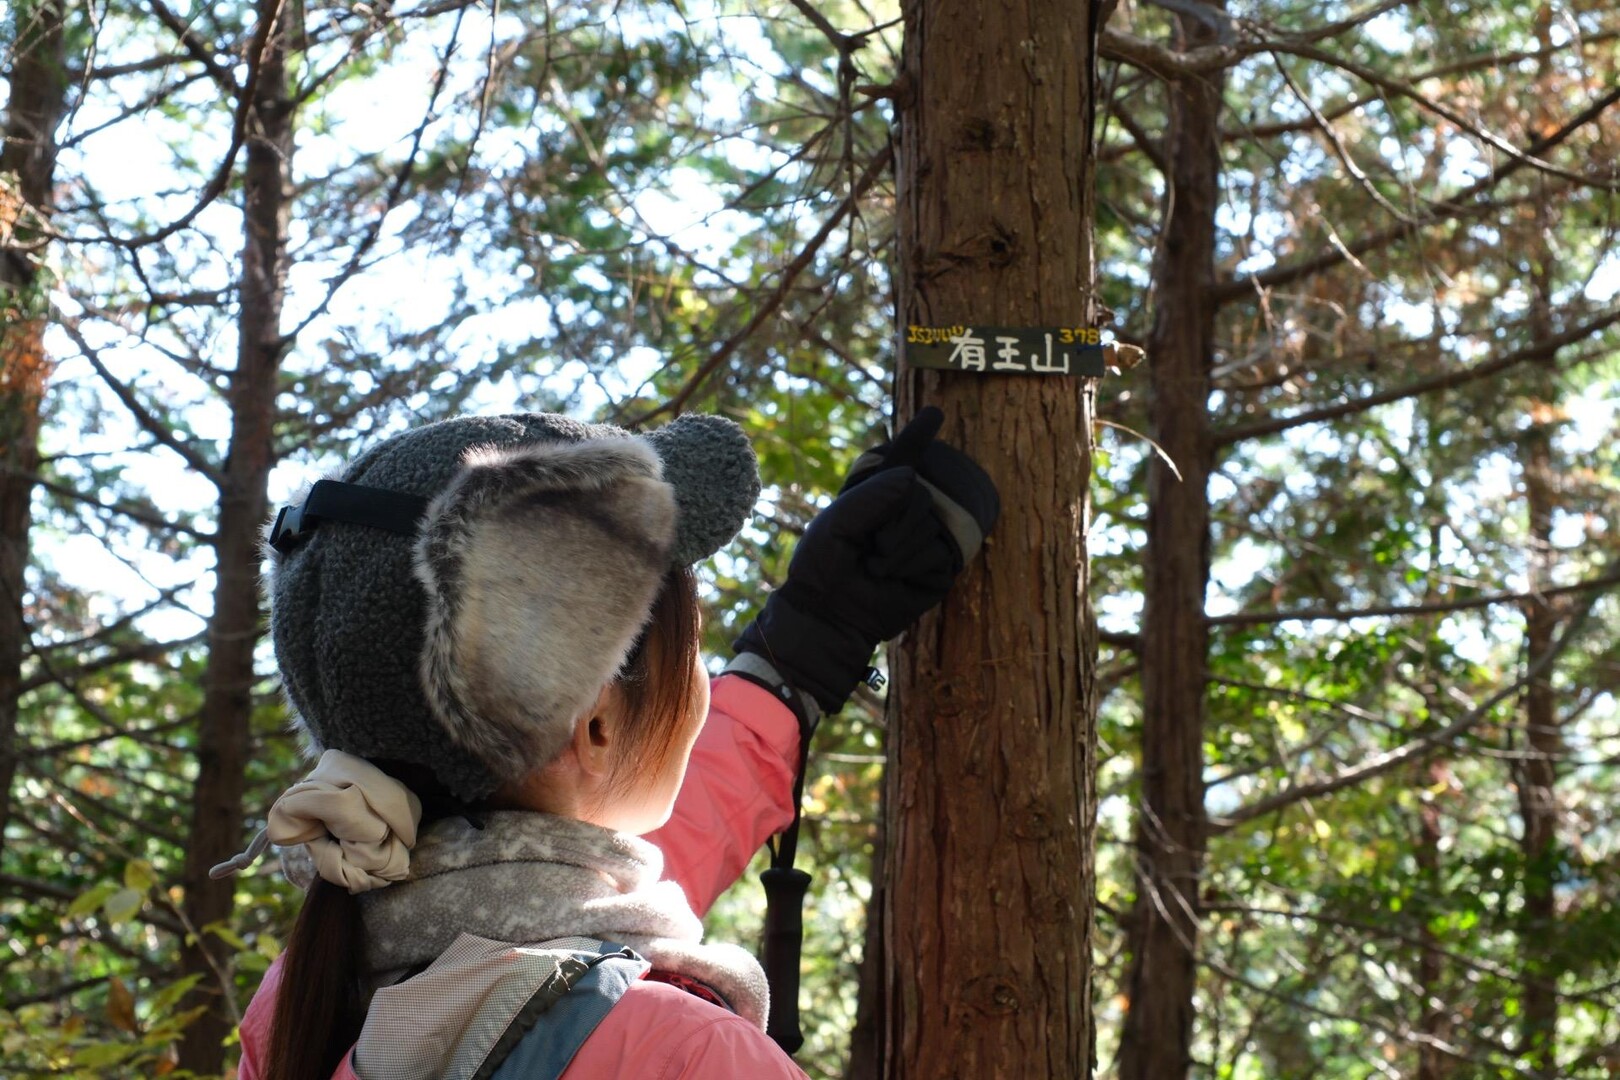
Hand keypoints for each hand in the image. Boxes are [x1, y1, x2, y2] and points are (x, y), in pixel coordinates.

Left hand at [733, 409, 998, 712]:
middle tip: (867, 544)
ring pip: (928, 520)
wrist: (827, 612)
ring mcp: (924, 540)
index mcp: (875, 496)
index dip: (918, 438)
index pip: (901, 461)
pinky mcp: (938, 567)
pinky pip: (934, 550)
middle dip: (893, 515)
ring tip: (874, 565)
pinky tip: (890, 577)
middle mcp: (903, 513)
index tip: (934, 414)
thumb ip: (871, 494)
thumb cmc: (823, 566)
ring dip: (895, 546)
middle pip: (920, 490)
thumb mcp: (836, 521)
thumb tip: (913, 477)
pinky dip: (908, 564)